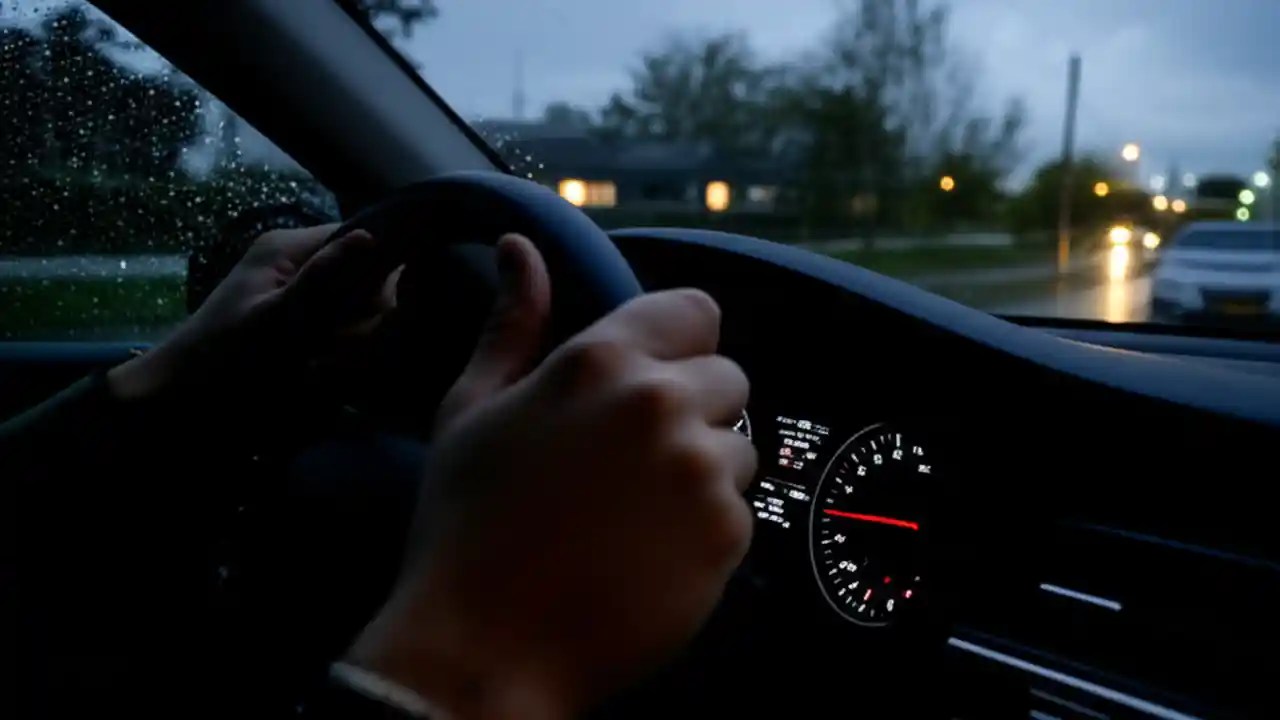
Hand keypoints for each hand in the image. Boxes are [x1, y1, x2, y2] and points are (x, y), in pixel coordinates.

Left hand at [107, 224, 399, 402]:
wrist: (178, 403)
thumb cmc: (224, 357)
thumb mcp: (277, 317)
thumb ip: (325, 277)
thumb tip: (371, 236)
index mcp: (288, 249)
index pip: (360, 238)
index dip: (376, 275)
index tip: (371, 313)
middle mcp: (297, 266)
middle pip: (364, 279)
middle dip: (362, 317)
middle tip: (335, 348)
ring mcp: (299, 299)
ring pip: (357, 312)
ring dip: (351, 344)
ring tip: (320, 367)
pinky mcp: (300, 329)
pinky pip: (342, 334)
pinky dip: (340, 357)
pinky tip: (321, 373)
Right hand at [347, 236, 756, 719]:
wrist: (483, 649)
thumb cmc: (465, 525)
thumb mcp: (470, 410)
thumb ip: (512, 323)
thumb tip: (520, 246)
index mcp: (601, 360)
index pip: (696, 311)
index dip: (677, 345)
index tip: (648, 382)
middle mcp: (661, 402)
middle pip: (727, 378)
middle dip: (692, 411)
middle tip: (630, 463)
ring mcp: (701, 470)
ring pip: (738, 449)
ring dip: (703, 473)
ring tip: (635, 516)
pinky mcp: (727, 536)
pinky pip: (740, 512)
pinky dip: (706, 532)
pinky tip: (647, 556)